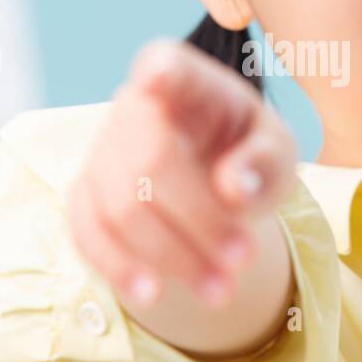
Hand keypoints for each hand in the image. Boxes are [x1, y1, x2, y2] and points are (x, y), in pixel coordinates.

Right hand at [68, 38, 297, 307]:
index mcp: (185, 78)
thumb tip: (236, 188)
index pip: (167, 67)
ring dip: (171, 257)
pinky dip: (121, 267)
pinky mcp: (84, 195)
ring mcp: (102, 150)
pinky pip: (89, 233)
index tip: (156, 76)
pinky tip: (154, 295)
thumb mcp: (276, 152)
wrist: (211, 180)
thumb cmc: (247, 154)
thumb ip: (265, 162)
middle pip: (152, 164)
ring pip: (121, 207)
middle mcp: (134, 107)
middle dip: (200, 221)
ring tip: (222, 292)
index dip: (159, 73)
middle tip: (245, 260)